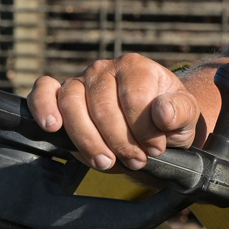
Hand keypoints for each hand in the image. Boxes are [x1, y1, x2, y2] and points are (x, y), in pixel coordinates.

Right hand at [28, 53, 202, 170]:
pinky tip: (52, 126)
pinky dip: (42, 106)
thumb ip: (180, 112)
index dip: (144, 129)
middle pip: (102, 106)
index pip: (133, 97)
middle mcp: (105, 69)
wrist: (153, 128)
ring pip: (72, 104)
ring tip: (105, 162)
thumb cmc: (168, 120)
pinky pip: (43, 91)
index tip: (155, 149)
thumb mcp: (186, 117)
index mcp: (136, 66)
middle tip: (136, 161)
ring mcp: (80, 80)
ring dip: (88, 139)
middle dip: (119, 141)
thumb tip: (162, 113)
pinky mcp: (61, 94)